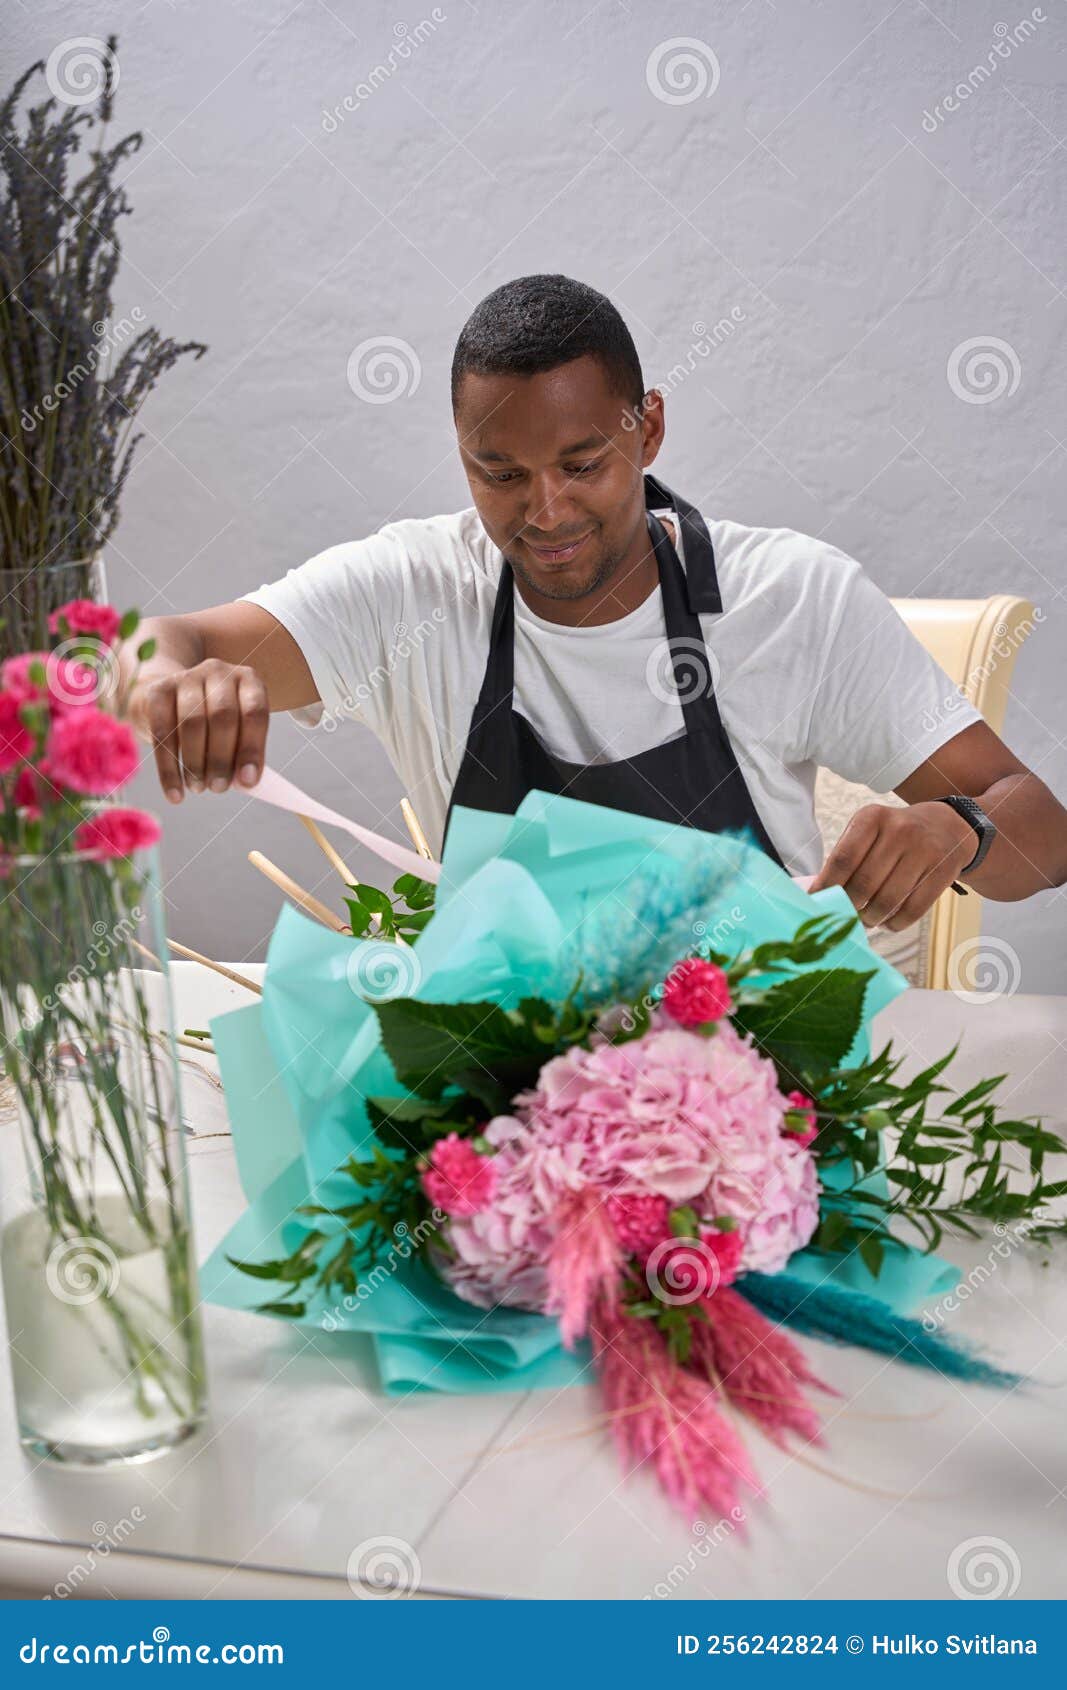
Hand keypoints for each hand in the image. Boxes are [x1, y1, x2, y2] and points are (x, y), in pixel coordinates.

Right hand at [129, 659, 268, 803]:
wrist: (169, 701)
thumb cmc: (213, 725)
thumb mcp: (234, 733)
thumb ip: (241, 753)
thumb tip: (244, 782)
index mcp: (248, 681)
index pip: (255, 713)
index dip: (252, 749)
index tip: (248, 781)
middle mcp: (219, 672)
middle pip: (222, 716)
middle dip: (221, 759)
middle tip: (218, 788)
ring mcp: (187, 677)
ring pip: (192, 723)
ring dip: (196, 763)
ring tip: (198, 788)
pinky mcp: (158, 690)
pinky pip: (162, 733)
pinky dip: (169, 769)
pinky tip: (175, 792)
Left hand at [810, 801, 975, 930]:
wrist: (949, 827)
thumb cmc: (896, 835)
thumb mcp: (871, 831)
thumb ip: (846, 858)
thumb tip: (819, 894)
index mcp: (872, 818)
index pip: (842, 859)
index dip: (827, 886)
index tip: (818, 902)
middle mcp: (899, 830)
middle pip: (863, 884)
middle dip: (850, 907)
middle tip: (846, 916)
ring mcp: (924, 850)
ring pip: (887, 901)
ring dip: (871, 919)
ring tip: (867, 920)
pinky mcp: (943, 871)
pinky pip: (912, 910)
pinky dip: (895, 924)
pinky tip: (888, 921)